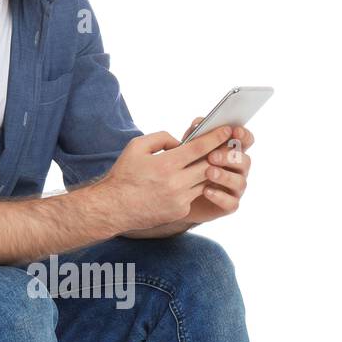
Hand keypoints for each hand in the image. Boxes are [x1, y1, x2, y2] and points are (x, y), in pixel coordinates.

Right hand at [95, 125, 234, 233]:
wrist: (114, 208)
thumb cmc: (123, 175)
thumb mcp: (136, 147)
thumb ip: (161, 138)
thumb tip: (181, 142)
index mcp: (166, 164)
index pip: (199, 148)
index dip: (215, 138)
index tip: (227, 130)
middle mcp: (176, 182)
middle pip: (209, 165)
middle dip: (219, 154)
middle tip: (227, 146)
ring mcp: (180, 199)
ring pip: (205, 181)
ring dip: (208, 171)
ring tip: (207, 163)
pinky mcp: (180, 211)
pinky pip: (194, 195)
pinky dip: (192, 187)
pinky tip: (183, 184)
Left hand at [176, 117, 255, 224]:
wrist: (177, 195)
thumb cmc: (188, 165)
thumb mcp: (190, 148)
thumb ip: (195, 135)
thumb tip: (198, 122)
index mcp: (232, 151)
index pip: (246, 141)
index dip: (244, 135)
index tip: (234, 131)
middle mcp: (238, 169)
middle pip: (244, 161)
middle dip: (229, 157)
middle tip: (212, 155)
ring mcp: (236, 188)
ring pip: (239, 181)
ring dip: (224, 176)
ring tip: (208, 172)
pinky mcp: (229, 205)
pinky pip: (230, 202)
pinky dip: (219, 196)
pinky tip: (206, 191)